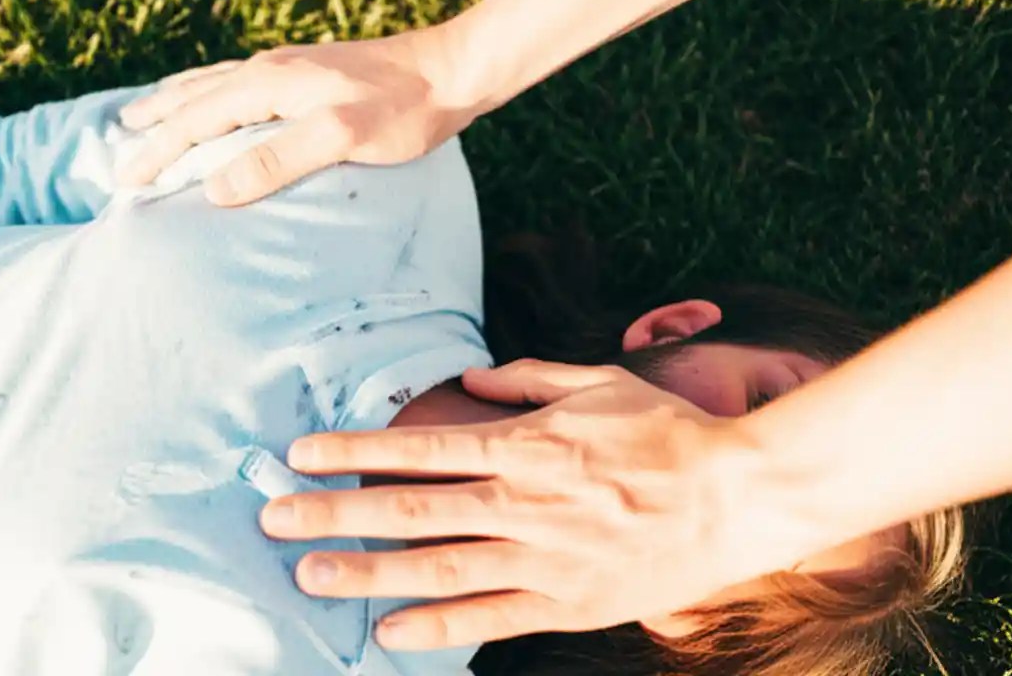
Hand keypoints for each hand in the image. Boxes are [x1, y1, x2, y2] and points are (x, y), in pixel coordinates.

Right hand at [117, 28, 477, 205]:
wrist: (451, 70)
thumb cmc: (403, 111)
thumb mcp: (342, 138)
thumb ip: (279, 160)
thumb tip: (214, 188)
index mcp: (268, 83)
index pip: (195, 121)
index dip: (158, 153)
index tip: (126, 182)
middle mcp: (269, 68)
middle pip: (194, 98)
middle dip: (154, 128)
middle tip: (118, 155)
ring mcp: (288, 66)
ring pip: (212, 83)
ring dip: (175, 103)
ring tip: (143, 117)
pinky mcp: (307, 71)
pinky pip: (238, 80)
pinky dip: (210, 91)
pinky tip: (216, 98)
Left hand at [260, 360, 830, 649]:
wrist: (739, 497)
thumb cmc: (668, 433)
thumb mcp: (599, 382)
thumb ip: (527, 380)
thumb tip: (470, 381)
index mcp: (525, 444)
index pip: (419, 446)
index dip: (353, 450)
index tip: (300, 455)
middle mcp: (521, 502)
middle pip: (409, 510)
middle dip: (333, 513)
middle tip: (272, 520)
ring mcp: (543, 558)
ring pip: (437, 568)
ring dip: (366, 573)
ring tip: (308, 576)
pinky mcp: (567, 602)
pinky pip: (490, 617)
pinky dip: (438, 627)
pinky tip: (389, 632)